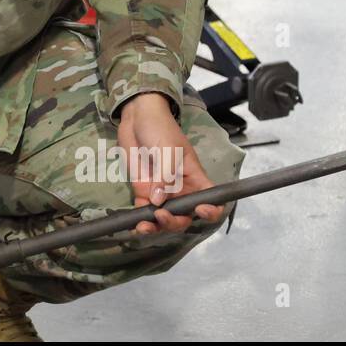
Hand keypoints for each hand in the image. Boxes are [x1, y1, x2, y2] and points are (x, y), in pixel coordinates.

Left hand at [116, 93, 223, 233]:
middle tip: (160, 216)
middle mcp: (181, 190)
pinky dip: (140, 221)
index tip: (200, 211)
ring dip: (156, 227)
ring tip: (143, 227)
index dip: (211, 210)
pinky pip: (144, 212)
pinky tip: (134, 226)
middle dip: (175, 221)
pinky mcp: (144, 191)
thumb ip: (165, 176)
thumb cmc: (160, 128)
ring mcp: (161, 192)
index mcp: (195, 178)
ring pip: (164, 218)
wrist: (136, 118)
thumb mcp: (167, 149)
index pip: (212, 199)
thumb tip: (159, 201)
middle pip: (185, 216)